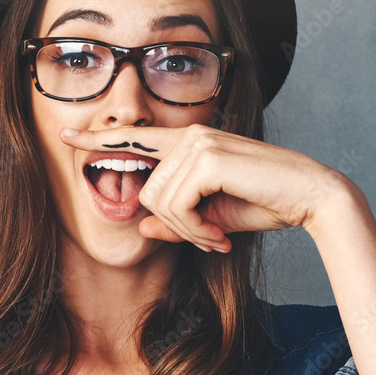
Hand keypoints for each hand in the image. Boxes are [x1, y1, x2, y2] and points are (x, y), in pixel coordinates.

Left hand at [60, 123, 354, 251]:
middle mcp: (190, 136)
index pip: (134, 138)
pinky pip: (176, 205)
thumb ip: (175, 219)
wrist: (311, 197)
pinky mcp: (207, 157)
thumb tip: (143, 227)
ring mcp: (199, 143)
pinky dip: (194, 229)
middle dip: (173, 226)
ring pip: (159, 201)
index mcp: (189, 142)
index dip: (97, 138)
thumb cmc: (265, 204)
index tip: (65, 134)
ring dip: (187, 230)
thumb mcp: (210, 219)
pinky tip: (218, 234)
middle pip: (147, 191)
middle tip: (207, 240)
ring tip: (216, 236)